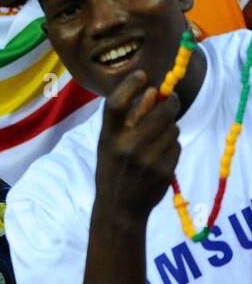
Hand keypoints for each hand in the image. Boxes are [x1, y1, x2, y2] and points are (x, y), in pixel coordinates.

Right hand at [94, 69, 180, 221]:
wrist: (118, 208)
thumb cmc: (112, 170)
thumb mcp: (108, 144)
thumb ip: (126, 120)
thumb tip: (152, 92)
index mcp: (108, 137)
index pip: (117, 104)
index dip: (130, 86)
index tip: (143, 75)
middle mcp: (126, 146)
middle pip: (158, 113)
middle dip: (170, 103)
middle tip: (173, 99)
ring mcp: (146, 159)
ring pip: (172, 129)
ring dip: (171, 127)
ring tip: (161, 134)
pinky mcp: (163, 170)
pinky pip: (176, 146)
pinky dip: (173, 145)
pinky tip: (162, 153)